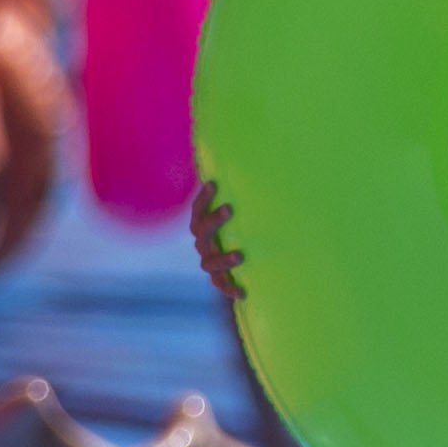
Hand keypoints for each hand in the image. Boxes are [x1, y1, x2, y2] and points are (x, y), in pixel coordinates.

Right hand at [189, 177, 247, 303]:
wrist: (237, 264)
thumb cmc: (238, 229)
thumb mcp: (238, 213)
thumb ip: (240, 194)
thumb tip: (250, 154)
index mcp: (203, 226)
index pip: (197, 210)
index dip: (203, 198)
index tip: (212, 183)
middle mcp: (203, 244)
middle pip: (201, 231)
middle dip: (214, 220)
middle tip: (229, 209)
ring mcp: (209, 262)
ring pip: (208, 262)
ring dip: (223, 258)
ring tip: (240, 255)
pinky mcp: (220, 279)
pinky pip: (221, 286)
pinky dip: (230, 289)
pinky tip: (243, 292)